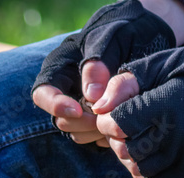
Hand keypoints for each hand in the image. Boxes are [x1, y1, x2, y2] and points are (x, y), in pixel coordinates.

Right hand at [32, 0, 175, 145]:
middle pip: (61, 120)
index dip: (57, 106)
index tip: (79, 109)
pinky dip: (106, 135)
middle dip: (83, 122)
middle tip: (107, 116)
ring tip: (118, 117)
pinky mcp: (92, 123)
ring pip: (76, 134)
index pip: (43, 95)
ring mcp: (77, 110)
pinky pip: (93, 139)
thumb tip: (91, 97)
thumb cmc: (121, 33)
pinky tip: (122, 122)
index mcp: (58, 69)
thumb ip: (98, 64)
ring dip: (96, 131)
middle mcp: (63, 93)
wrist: (140, 39)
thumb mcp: (110, 40)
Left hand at [96, 44, 183, 177]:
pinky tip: (152, 152)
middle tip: (126, 125)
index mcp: (169, 106)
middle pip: (125, 149)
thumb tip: (98, 107)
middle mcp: (178, 138)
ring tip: (140, 136)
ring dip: (130, 155)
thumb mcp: (164, 64)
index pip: (119, 124)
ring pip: (137, 168)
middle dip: (117, 137)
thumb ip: (127, 82)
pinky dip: (145, 170)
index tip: (114, 112)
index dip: (108, 119)